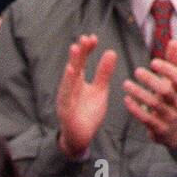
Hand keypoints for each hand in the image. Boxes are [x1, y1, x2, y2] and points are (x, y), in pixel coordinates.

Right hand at [55, 34, 117, 158]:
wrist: (81, 138)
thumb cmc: (88, 114)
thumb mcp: (100, 91)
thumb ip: (103, 73)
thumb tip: (110, 52)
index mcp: (77, 82)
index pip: (81, 62)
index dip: (86, 50)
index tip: (93, 38)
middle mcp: (69, 88)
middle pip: (74, 67)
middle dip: (79, 52)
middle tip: (85, 38)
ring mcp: (66, 99)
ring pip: (68, 78)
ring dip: (72, 63)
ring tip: (76, 48)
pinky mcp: (66, 111)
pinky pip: (66, 95)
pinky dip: (68, 84)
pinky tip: (71, 71)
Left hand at [123, 40, 176, 148]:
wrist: (175, 132)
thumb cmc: (172, 101)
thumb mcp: (175, 84)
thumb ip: (173, 63)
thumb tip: (172, 40)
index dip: (167, 70)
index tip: (153, 62)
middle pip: (166, 91)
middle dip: (151, 81)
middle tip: (137, 71)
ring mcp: (168, 117)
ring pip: (154, 105)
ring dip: (139, 93)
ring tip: (126, 84)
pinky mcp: (158, 129)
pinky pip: (146, 119)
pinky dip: (136, 109)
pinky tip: (126, 99)